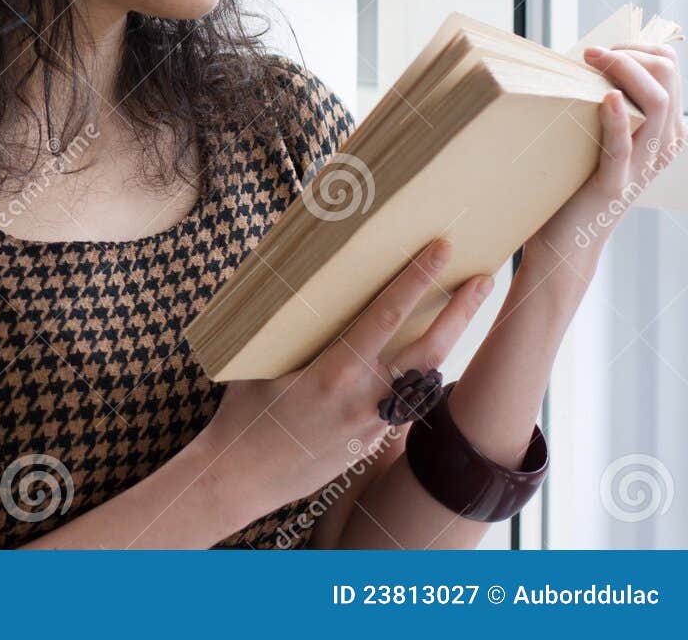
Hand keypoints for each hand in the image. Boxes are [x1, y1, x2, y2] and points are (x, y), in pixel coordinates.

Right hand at [196, 238, 493, 511]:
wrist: (243, 478)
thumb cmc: (243, 416)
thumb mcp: (259, 363)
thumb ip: (286, 330)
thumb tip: (288, 285)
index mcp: (336, 372)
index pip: (387, 315)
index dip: (416, 279)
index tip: (439, 249)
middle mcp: (365, 399)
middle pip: (430, 350)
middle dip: (460, 312)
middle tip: (484, 278)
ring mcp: (374, 425)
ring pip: (425, 380)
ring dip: (446, 344)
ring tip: (462, 313)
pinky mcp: (372, 442)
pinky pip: (405, 404)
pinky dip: (418, 379)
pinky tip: (423, 364)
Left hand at [522, 41, 684, 296]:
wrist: (563, 241)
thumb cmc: (571, 179)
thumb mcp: (595, 135)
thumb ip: (599, 102)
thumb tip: (581, 59)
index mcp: (663, 130)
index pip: (670, 68)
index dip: (638, 47)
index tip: (602, 50)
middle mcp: (662, 144)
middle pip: (668, 76)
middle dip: (630, 52)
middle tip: (592, 55)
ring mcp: (641, 164)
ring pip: (658, 102)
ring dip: (623, 70)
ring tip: (592, 61)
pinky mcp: (613, 183)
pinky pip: (623, 146)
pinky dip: (618, 118)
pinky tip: (605, 98)